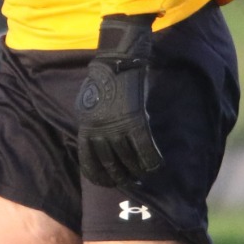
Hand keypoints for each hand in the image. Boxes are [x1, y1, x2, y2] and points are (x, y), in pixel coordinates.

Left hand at [75, 13, 161, 187]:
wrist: (118, 59)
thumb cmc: (105, 78)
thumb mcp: (90, 104)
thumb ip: (94, 123)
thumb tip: (101, 138)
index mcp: (86, 127)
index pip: (88, 161)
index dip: (98, 176)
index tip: (107, 183)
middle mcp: (99, 130)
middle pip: (109, 164)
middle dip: (121, 176)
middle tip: (130, 181)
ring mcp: (117, 126)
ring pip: (128, 159)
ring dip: (138, 170)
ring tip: (144, 175)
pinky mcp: (135, 120)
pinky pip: (144, 148)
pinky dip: (152, 159)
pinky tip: (157, 164)